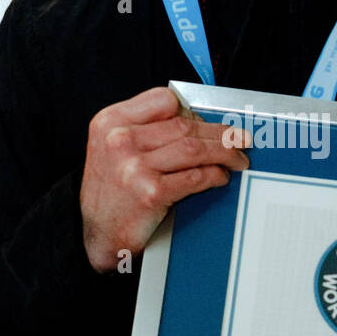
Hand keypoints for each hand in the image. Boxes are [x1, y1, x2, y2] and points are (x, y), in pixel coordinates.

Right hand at [80, 86, 248, 271]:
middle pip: (185, 124)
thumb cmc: (111, 193)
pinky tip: (220, 178)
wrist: (97, 236)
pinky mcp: (151, 192)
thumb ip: (145, 129)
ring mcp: (134, 167)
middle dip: (220, 133)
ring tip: (237, 158)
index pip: (164, 100)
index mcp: (110, 122)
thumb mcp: (113, 148)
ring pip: (195, 148)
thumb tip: (196, 121)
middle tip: (239, 139)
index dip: (192, 111)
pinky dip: (215, 175)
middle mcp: (120, 140)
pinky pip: (196, 176)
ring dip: (225, 152)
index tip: (207, 122)